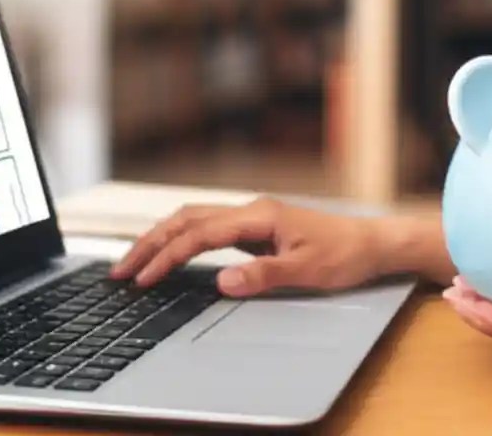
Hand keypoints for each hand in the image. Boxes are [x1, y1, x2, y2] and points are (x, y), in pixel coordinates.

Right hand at [110, 198, 384, 297]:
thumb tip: (221, 281)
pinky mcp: (255, 228)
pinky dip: (180, 239)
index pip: (199, 235)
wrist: (372, 243)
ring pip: (193, 220)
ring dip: (160, 238)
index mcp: (259, 216)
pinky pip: (206, 228)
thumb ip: (263, 275)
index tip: (143, 279)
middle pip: (186, 220)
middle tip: (118, 270)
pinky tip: (168, 254)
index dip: (167, 257)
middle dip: (149, 243)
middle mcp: (250, 210)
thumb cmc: (345, 254)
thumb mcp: (307, 270)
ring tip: (132, 262)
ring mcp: (252, 217)